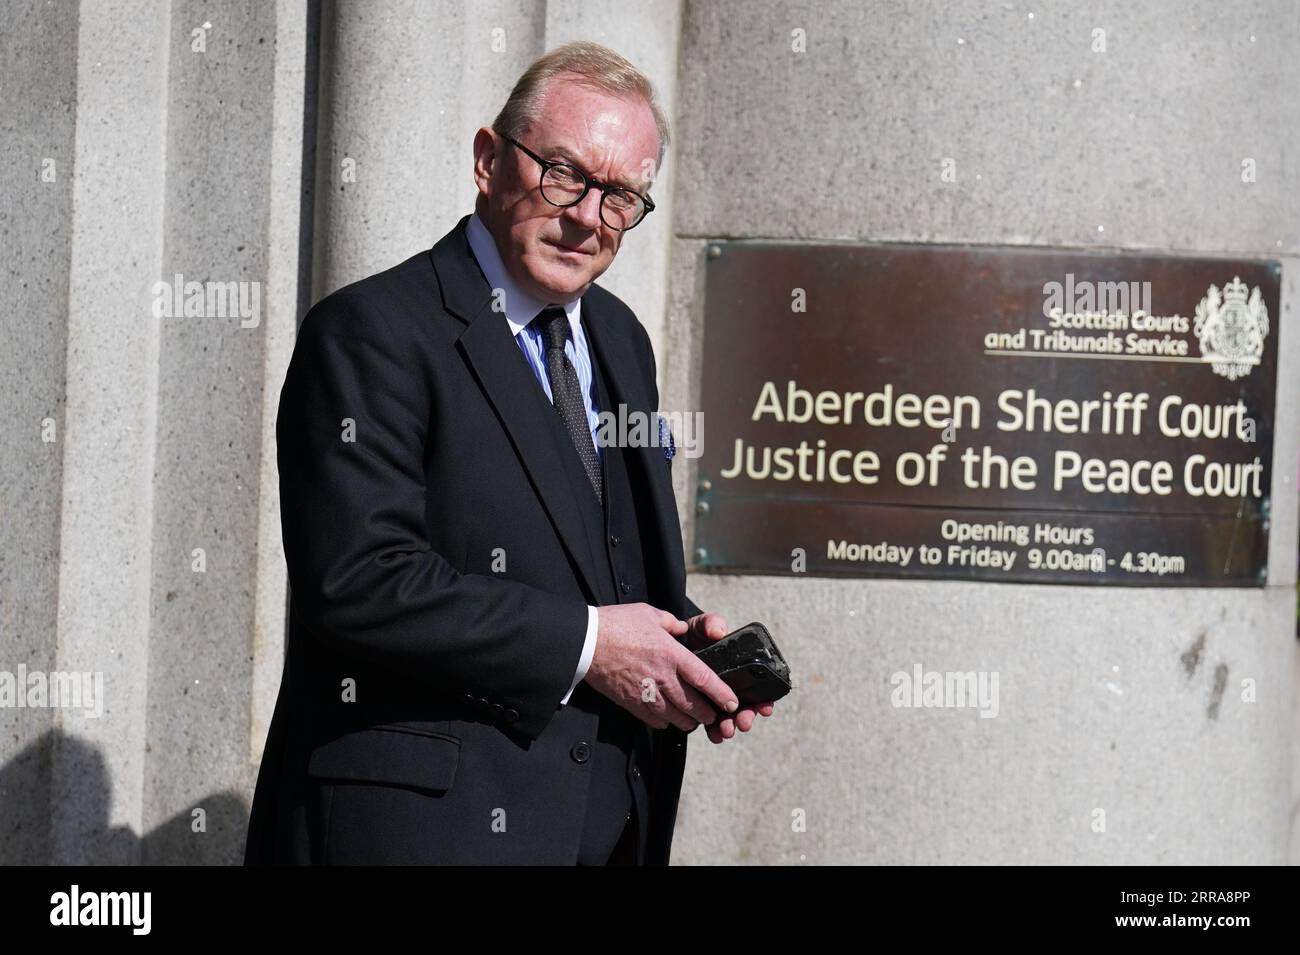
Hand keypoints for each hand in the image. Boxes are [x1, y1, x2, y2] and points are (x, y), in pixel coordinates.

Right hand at [583, 603, 739, 732]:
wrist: (586, 643)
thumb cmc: (616, 624)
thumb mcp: (649, 614)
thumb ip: (671, 623)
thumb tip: (681, 628)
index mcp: (671, 654)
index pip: (705, 679)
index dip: (722, 694)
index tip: (732, 702)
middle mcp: (662, 677)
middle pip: (694, 706)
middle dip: (709, 714)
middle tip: (714, 714)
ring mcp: (647, 693)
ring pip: (677, 718)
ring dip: (689, 721)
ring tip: (694, 719)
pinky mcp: (632, 703)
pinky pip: (656, 721)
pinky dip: (666, 722)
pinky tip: (668, 718)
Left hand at [683, 612, 776, 743]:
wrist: (672, 645)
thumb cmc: (694, 635)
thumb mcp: (702, 626)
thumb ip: (711, 624)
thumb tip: (718, 631)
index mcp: (740, 670)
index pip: (759, 688)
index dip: (764, 700)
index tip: (765, 708)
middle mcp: (733, 687)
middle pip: (746, 708)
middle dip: (746, 718)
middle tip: (742, 722)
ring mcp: (718, 700)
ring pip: (730, 719)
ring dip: (730, 727)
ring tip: (725, 731)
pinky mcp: (703, 708)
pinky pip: (711, 724)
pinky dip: (714, 731)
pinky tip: (714, 735)